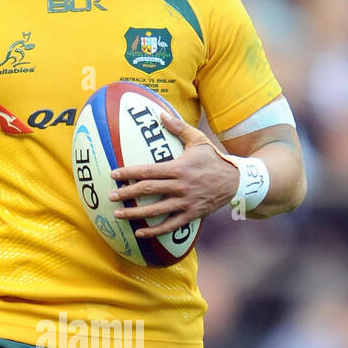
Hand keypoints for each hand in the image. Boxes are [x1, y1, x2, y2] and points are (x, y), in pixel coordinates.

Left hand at [109, 109, 238, 237]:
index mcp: (179, 168)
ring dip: (135, 214)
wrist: (236, 181)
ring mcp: (185, 203)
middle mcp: (180, 186)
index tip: (113, 175)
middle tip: (110, 196)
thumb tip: (160, 114)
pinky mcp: (191, 215)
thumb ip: (178, 127)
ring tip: (118, 215)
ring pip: (155, 211)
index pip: (148, 170)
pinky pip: (169, 226)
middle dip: (127, 194)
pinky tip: (139, 233)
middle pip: (148, 191)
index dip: (129, 173)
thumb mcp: (198, 140)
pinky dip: (154, 231)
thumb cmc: (214, 159)